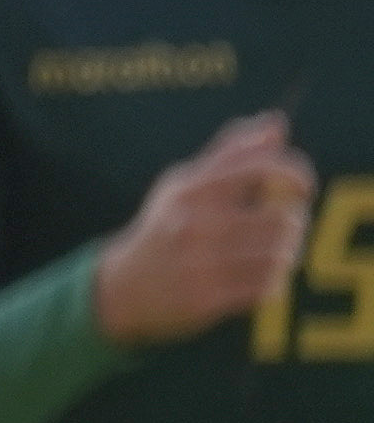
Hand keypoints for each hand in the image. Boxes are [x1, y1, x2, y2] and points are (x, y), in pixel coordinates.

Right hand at [95, 109, 317, 342]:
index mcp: (190, 190)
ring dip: (287, 253)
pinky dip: (272, 280)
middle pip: (280, 217)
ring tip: (278, 253)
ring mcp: (197, 264)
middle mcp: (192, 225)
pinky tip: (261, 276)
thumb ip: (231, 152)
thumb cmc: (164, 228)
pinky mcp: (204, 299)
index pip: (261, 168)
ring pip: (277, 254)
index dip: (295, 173)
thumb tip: (277, 123)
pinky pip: (264, 286)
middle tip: (287, 228)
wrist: (119, 288)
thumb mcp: (185, 185)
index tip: (302, 187)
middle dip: (294, 222)